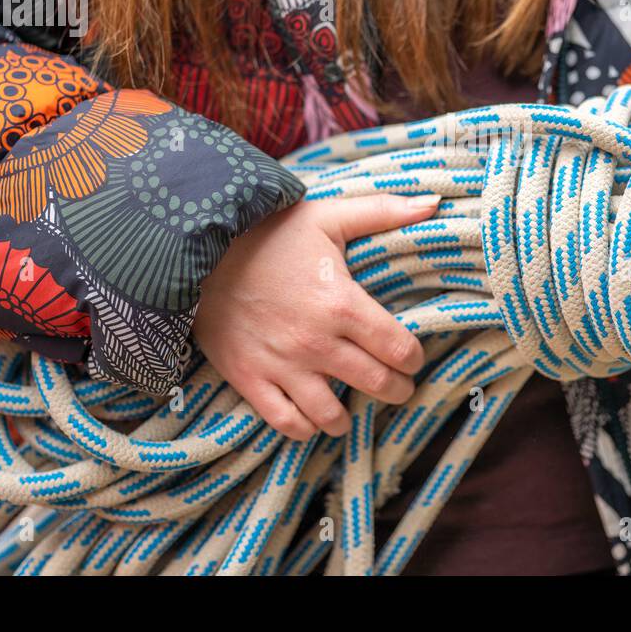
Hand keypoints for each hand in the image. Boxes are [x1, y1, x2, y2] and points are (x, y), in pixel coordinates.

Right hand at [193, 194, 440, 440]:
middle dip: (396, 389)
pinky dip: (304, 428)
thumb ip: (383, 211)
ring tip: (352, 408)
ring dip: (348, 417)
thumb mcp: (328, 216)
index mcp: (342, 303)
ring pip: (331, 415)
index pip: (398, 348)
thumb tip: (433, 202)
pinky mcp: (249, 378)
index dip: (413, 358)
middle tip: (399, 386)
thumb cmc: (269, 232)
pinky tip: (312, 419)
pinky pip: (285, 422)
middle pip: (375, 384)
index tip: (412, 357)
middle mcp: (316, 341)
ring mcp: (281, 365)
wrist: (197, 248)